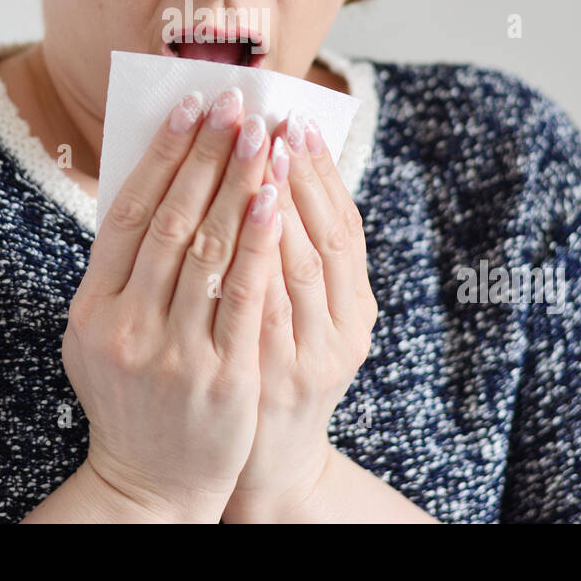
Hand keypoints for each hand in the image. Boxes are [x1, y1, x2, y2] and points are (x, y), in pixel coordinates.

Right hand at [62, 86, 280, 523]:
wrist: (150, 480)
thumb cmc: (129, 392)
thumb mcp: (97, 333)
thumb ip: (120, 270)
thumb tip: (154, 181)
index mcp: (93, 308)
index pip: (128, 214)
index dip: (161, 155)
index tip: (189, 108)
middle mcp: (128, 326)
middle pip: (171, 222)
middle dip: (206, 156)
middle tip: (235, 106)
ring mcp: (175, 353)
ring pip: (209, 251)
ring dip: (237, 185)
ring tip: (261, 137)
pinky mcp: (223, 375)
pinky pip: (243, 295)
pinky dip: (258, 242)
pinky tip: (274, 200)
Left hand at [223, 107, 377, 521]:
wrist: (259, 459)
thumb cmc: (269, 367)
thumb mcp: (297, 313)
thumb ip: (288, 254)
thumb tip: (263, 171)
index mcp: (355, 308)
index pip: (345, 226)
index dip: (322, 172)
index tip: (295, 121)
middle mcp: (343, 330)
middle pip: (325, 238)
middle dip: (294, 175)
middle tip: (268, 122)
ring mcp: (309, 358)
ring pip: (295, 268)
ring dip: (269, 207)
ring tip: (247, 154)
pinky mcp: (269, 378)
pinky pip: (256, 309)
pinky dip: (245, 263)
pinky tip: (226, 222)